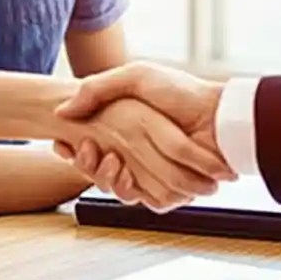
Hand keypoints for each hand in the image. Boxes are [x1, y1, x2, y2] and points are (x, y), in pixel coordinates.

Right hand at [60, 97, 227, 211]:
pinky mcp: (171, 191)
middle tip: (86, 149)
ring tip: (109, 160)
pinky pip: (144, 202)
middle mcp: (139, 155)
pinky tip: (126, 174)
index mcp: (128, 131)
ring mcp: (155, 174)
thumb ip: (97, 89)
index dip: (73, 150)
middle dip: (85, 164)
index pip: (90, 149)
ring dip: (104, 179)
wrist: (219, 115)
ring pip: (116, 190)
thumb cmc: (181, 92)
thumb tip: (62, 111)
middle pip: (98, 173)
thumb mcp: (135, 77)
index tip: (62, 143)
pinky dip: (131, 191)